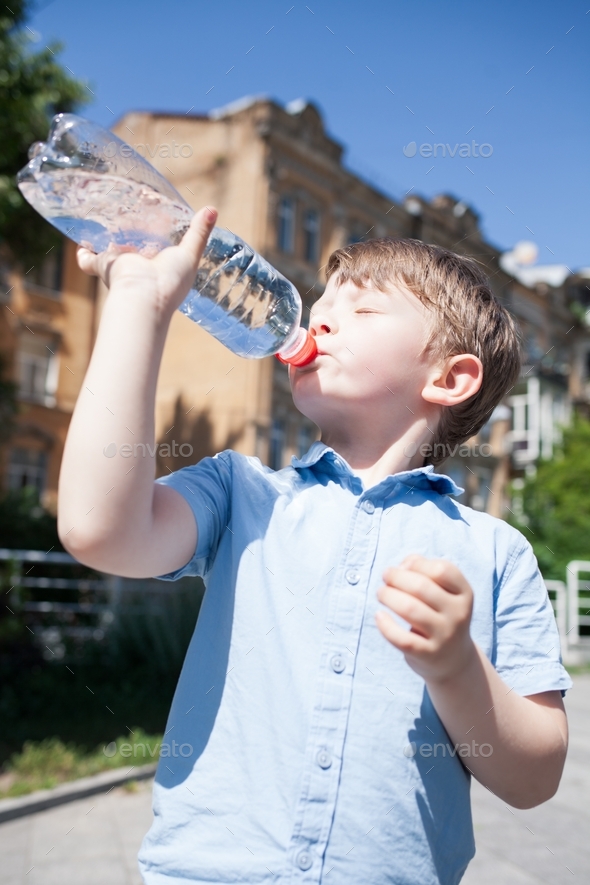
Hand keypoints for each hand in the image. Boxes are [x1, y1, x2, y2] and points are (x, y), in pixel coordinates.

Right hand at [76, 205, 217, 319]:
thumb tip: (212, 208)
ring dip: (110, 233)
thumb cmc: (170, 281)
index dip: (158, 225)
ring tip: (109, 213)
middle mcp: (140, 264)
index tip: (157, 208)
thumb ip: (198, 232)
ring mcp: (121, 265)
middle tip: (131, 206)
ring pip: (113, 247)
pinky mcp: (104, 265)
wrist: (144, 297)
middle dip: (131, 227)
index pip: (158, 240)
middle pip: (134, 242)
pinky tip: (82, 243)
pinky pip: (89, 260)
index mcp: (160, 262)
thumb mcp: (189, 254)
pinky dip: (84, 254)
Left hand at [375, 555, 475, 684]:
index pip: (442, 570)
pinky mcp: (428, 655)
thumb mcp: (442, 591)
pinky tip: (379, 616)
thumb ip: (423, 569)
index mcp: (464, 594)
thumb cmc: (440, 614)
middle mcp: (458, 614)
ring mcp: (445, 636)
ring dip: (388, 596)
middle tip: (385, 577)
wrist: (454, 660)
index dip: (417, 564)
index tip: (404, 568)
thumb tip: (402, 566)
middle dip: (396, 577)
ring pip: (410, 609)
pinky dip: (386, 626)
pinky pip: (402, 639)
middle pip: (421, 587)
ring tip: (381, 593)